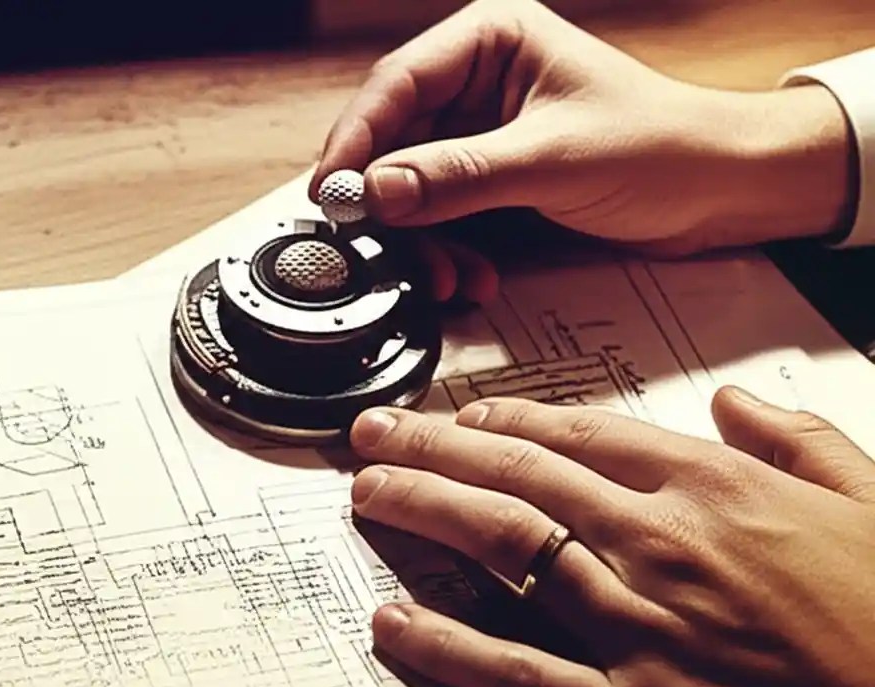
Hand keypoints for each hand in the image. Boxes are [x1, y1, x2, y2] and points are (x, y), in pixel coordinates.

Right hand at [311, 0, 855, 303]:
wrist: (726, 190)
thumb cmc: (662, 146)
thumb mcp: (552, 159)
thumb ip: (458, 175)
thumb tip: (377, 190)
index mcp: (490, 39)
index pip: (395, 84)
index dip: (356, 140)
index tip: (332, 193)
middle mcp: (476, 81)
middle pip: (392, 141)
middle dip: (389, 204)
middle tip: (380, 250)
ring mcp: (480, 132)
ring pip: (411, 188)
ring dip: (420, 240)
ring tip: (446, 276)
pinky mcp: (491, 177)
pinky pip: (440, 215)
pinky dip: (446, 250)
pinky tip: (470, 276)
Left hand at [348, 388, 874, 686]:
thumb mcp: (866, 499)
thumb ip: (794, 440)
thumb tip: (737, 401)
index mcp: (714, 486)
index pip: (580, 434)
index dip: (503, 420)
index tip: (457, 417)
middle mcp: (664, 543)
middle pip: (520, 476)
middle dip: (433, 448)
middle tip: (374, 434)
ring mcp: (642, 627)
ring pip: (506, 547)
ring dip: (425, 513)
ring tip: (368, 493)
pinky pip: (519, 671)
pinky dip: (449, 646)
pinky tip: (396, 622)